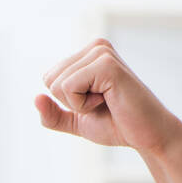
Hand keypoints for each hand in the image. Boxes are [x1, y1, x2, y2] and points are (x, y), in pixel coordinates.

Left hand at [34, 38, 181, 155]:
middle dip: (70, 102)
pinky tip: (108, 100)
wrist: (146, 135)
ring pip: (57, 85)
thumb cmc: (115, 125)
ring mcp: (102, 52)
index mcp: (88, 55)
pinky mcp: (106, 64)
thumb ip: (52, 114)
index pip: (49, 78)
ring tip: (106, 101)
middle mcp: (96, 47)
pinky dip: (83, 104)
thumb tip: (35, 98)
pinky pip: (68, 88)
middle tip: (101, 103)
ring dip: (78, 104)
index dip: (66, 100)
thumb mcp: (75, 121)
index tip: (94, 102)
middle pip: (50, 80)